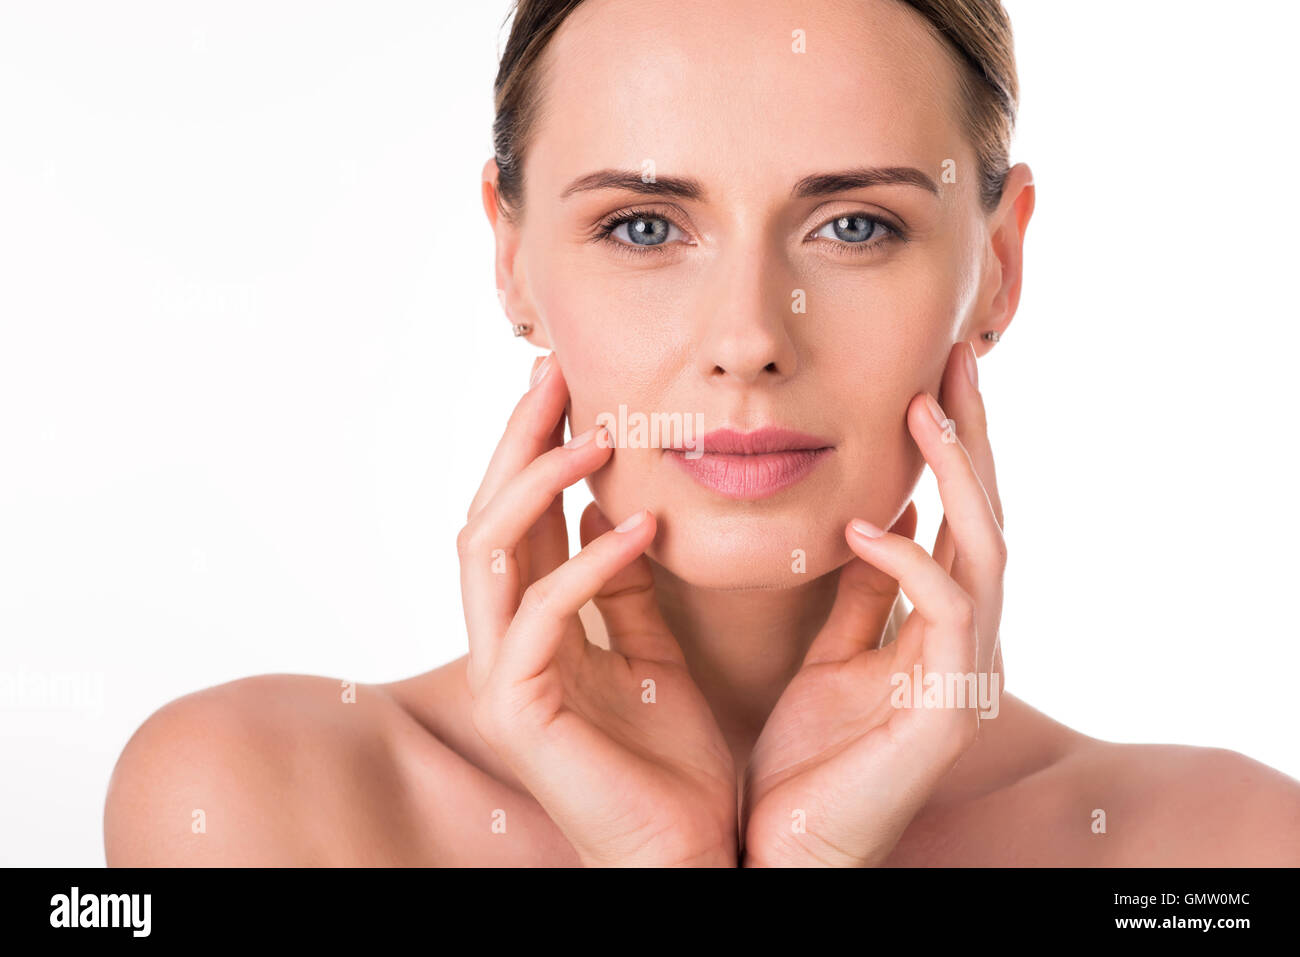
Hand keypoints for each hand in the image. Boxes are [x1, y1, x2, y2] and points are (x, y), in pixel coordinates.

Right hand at [458, 354, 737, 866]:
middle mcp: (503, 640)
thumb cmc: (669, 759)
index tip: (573, 382)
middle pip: (489, 514)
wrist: (685, 849)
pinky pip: (539, 615)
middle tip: (556, 372)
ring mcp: (502, 674)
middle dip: (520, 440)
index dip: (537, 446)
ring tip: (595, 433)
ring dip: (536, 483)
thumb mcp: (653, 648)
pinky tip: (639, 527)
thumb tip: (615, 509)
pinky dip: (587, 563)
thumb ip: (625, 585)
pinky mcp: (519, 709)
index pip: (520, 516)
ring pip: (486, 551)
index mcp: (533, 624)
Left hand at [742, 341, 1005, 866]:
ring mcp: (964, 681)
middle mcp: (967, 648)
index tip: (931, 379)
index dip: (952, 452)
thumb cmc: (808, 761)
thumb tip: (882, 522)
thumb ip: (865, 596)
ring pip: (986, 554)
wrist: (789, 850)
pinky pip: (946, 615)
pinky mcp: (945, 713)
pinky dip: (912, 563)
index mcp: (940, 633)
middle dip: (974, 439)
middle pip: (988, 521)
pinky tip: (867, 525)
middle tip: (958, 357)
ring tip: (926, 409)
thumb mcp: (834, 656)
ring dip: (960, 478)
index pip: (959, 522)